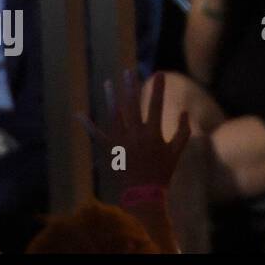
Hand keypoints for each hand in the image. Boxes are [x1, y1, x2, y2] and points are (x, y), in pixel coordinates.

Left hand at [82, 70, 189, 190]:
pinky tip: (79, 114)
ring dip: (111, 98)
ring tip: (108, 83)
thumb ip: (183, 131)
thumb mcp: (177, 150)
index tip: (159, 73)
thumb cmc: (163, 171)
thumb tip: (185, 112)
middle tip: (128, 71)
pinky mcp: (110, 150)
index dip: (158, 88)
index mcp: (153, 133)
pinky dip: (87, 125)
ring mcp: (121, 141)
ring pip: (114, 115)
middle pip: (132, 105)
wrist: (143, 193)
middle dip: (130, 86)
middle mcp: (135, 134)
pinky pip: (97, 135)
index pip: (156, 105)